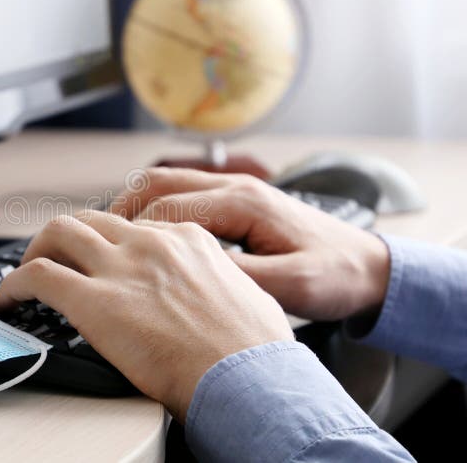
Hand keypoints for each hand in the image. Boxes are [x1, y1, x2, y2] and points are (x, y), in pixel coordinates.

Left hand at [0, 211, 292, 422]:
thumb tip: (213, 291)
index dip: (108, 243)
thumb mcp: (249, 295)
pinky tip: (9, 300)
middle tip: (55, 259)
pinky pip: (37, 277)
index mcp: (188, 239)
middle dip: (67, 238)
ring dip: (36, 250)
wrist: (248, 381)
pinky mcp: (94, 300)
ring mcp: (120, 268)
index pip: (132, 226)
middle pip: (90, 220)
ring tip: (27, 275)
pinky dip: (14, 284)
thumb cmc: (255, 352)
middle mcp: (150, 244)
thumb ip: (221, 281)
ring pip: (58, 233)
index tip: (98, 260)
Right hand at [109, 168, 390, 320]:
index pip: (171, 205)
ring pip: (167, 184)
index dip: (135, 232)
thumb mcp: (294, 285)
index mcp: (246, 201)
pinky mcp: (236, 203)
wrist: (371, 266)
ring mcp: (235, 191)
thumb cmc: (338, 274)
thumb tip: (188, 274)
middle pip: (160, 182)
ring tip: (110, 235)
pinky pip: (182, 196)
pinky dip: (153, 210)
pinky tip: (145, 237)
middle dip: (121, 209)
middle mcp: (236, 187)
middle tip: (95, 239)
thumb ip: (241, 277)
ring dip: (134, 205)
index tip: (113, 257)